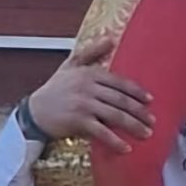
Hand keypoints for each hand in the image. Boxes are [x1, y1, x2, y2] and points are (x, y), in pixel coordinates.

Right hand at [28, 35, 154, 154]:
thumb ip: (92, 51)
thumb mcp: (70, 65)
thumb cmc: (55, 88)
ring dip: (133, 126)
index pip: (119, 82)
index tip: (149, 100)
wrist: (34, 112)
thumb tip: (111, 37)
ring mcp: (83, 104)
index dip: (136, 91)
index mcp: (89, 73)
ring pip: (115, 115)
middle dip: (139, 111)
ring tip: (146, 134)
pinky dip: (115, 141)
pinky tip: (126, 148)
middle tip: (152, 120)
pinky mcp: (78, 121)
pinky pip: (102, 132)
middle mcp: (88, 87)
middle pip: (120, 100)